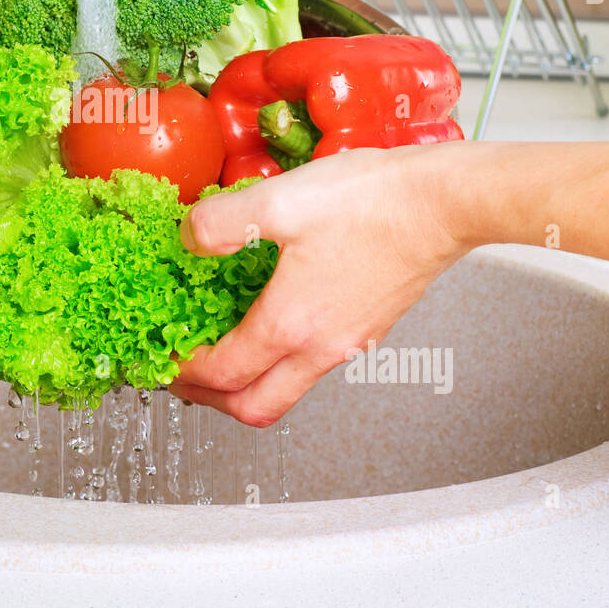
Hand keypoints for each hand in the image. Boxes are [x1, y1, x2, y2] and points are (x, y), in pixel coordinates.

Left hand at [171, 146, 469, 426]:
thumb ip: (219, 223)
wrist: (445, 201)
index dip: (184, 373)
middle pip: (255, 406)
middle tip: (183, 379)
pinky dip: (280, 360)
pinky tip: (272, 321)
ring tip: (221, 352)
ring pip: (287, 389)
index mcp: (291, 324)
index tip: (163, 359)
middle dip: (210, 400)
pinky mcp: (368, 327)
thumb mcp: (278, 201)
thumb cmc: (375, 202)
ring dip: (247, 383)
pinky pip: (313, 365)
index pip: (223, 374)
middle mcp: (321, 346)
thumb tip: (189, 238)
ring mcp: (349, 341)